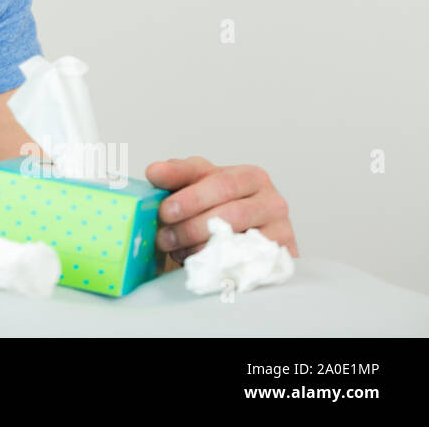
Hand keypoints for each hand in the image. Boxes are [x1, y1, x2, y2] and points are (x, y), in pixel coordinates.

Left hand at [145, 157, 297, 268]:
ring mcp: (280, 231)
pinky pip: (248, 265)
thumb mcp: (198, 183)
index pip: (221, 183)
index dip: (191, 198)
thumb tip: (155, 171)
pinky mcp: (281, 259)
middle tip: (164, 237)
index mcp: (250, 177)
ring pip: (239, 241)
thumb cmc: (219, 203)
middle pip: (231, 214)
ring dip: (201, 248)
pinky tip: (199, 264)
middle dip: (191, 227)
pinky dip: (220, 265)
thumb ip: (176, 174)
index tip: (165, 210)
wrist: (246, 234)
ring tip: (176, 251)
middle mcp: (272, 201)